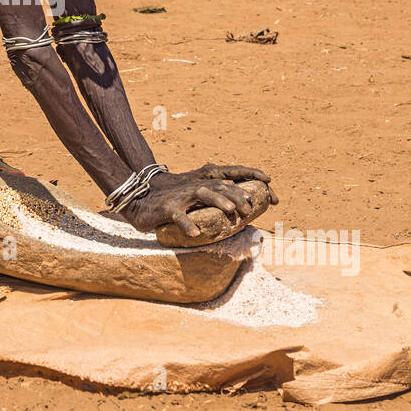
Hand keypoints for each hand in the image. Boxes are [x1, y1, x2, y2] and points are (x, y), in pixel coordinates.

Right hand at [119, 165, 274, 236]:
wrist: (140, 197)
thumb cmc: (172, 198)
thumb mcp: (196, 194)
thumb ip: (217, 195)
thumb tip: (243, 204)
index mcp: (204, 181)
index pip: (231, 176)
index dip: (251, 176)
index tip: (271, 184)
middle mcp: (195, 185)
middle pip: (220, 185)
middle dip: (238, 195)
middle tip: (251, 209)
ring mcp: (181, 196)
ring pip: (202, 194)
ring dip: (218, 201)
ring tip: (231, 212)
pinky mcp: (167, 208)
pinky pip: (177, 215)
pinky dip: (187, 224)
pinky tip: (196, 234)